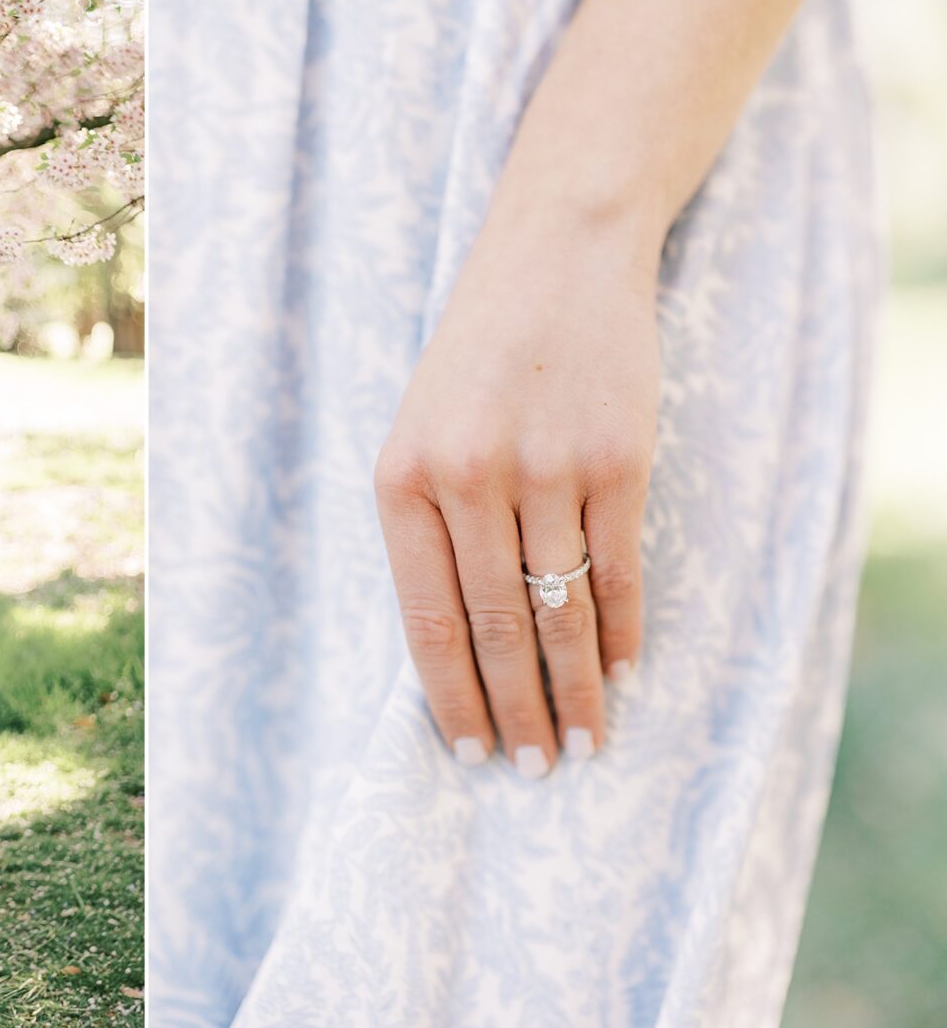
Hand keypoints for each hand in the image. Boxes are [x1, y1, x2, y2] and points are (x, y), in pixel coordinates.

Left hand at [373, 212, 659, 775]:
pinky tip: (625, 669)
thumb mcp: (420, 430)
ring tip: (585, 741)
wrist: (554, 257)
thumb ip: (428, 526)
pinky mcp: (617, 457)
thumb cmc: (478, 357)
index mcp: (402, 478)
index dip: (452, 695)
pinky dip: (623, 629)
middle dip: (517, 709)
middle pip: (495, 627)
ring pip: (560, 609)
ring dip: (576, 686)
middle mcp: (468, 478)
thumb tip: (458, 646)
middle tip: (536, 770)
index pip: (427, 618)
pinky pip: (619, 568)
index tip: (472, 751)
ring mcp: (546, 467)